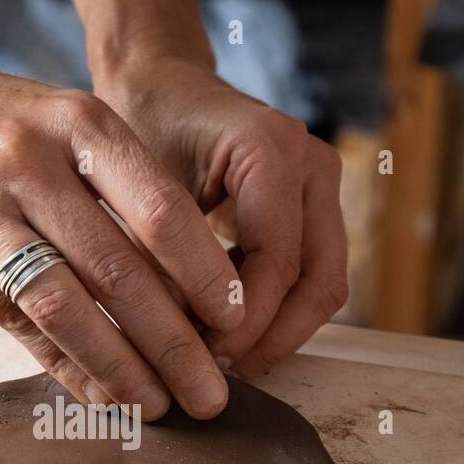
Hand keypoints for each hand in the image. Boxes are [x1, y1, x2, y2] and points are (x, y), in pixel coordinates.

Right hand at [0, 46, 244, 418]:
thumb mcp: (64, 123)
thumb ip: (119, 189)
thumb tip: (190, 289)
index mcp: (78, 123)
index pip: (159, 209)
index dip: (204, 274)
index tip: (238, 321)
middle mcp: (29, 163)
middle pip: (118, 269)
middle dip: (173, 342)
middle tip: (211, 392)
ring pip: (63, 304)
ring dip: (118, 366)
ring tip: (158, 405)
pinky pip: (15, 323)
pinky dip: (62, 364)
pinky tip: (98, 392)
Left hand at [95, 58, 347, 375]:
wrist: (163, 89)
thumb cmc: (145, 129)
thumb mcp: (140, 194)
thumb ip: (162, 260)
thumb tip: (174, 341)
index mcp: (270, 150)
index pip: (278, 260)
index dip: (247, 321)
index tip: (209, 359)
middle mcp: (311, 165)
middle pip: (319, 281)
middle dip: (273, 337)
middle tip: (223, 373)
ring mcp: (322, 186)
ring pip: (324, 284)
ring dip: (279, 331)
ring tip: (225, 362)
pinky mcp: (315, 207)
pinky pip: (311, 274)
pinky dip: (276, 310)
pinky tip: (229, 333)